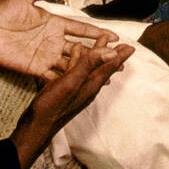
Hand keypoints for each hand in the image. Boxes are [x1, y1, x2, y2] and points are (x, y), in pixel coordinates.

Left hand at [0, 0, 120, 78]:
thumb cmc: (0, 13)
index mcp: (54, 23)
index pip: (80, 28)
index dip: (97, 32)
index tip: (115, 37)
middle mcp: (54, 40)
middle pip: (82, 48)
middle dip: (100, 53)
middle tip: (119, 58)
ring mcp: (46, 56)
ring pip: (73, 63)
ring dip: (89, 68)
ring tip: (108, 74)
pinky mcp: (36, 69)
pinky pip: (55, 76)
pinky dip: (69, 80)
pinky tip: (83, 85)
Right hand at [10, 41, 132, 168]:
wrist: (36, 126)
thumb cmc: (52, 107)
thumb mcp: (72, 82)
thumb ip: (90, 65)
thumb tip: (113, 52)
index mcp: (91, 84)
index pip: (110, 66)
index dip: (121, 55)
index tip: (132, 46)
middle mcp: (87, 86)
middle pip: (102, 66)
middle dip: (111, 53)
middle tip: (121, 43)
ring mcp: (77, 88)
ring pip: (90, 67)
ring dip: (95, 54)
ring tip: (100, 42)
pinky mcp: (66, 89)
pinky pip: (77, 70)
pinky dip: (79, 60)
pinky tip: (75, 54)